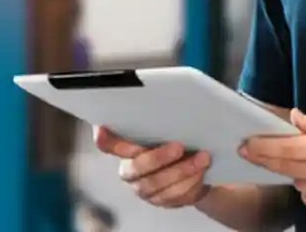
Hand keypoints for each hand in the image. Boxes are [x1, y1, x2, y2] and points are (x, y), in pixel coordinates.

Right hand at [93, 125, 212, 208]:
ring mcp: (144, 189)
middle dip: (159, 158)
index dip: (104, 138)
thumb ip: (160, 123)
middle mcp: (130, 171)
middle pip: (136, 167)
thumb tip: (166, 103)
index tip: (103, 130)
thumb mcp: (170, 130)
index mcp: (126, 149)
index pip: (109, 143)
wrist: (197, 168)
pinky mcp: (161, 201)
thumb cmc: (178, 141)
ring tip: (202, 159)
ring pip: (157, 185)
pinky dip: (190, 182)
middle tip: (179, 147)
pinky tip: (201, 171)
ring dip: (182, 171)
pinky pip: (174, 196)